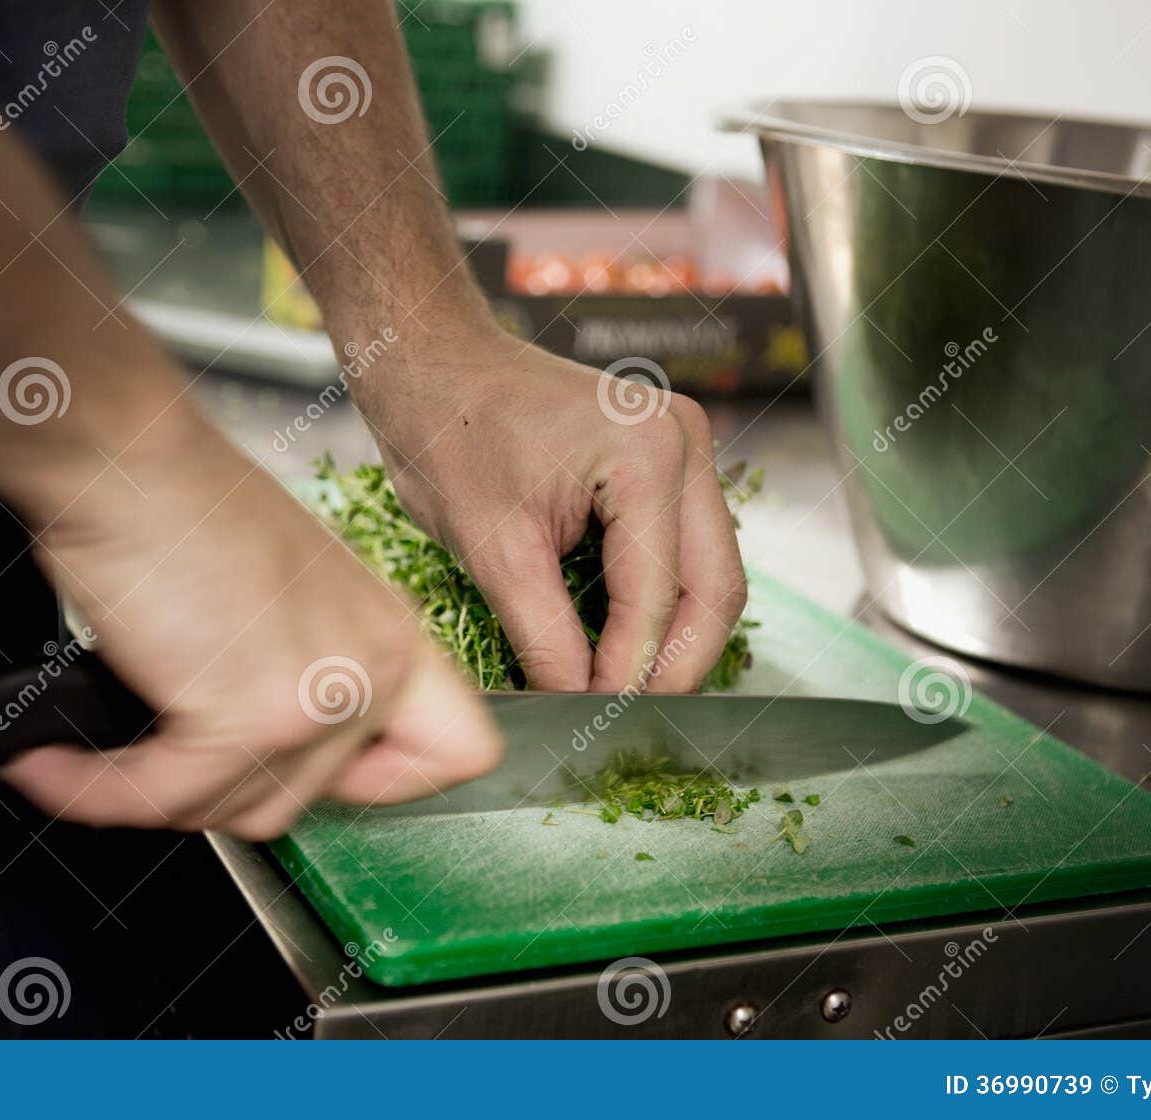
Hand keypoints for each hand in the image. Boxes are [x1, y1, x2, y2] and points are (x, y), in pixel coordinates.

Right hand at [0, 413, 501, 839]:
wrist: (128, 457)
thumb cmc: (183, 506)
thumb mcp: (286, 592)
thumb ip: (307, 671)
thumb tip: (273, 756)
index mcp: (392, 633)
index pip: (457, 755)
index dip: (388, 782)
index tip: (324, 779)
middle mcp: (373, 667)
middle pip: (313, 802)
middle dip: (222, 789)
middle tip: (162, 755)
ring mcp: (320, 697)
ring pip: (236, 812)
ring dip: (151, 795)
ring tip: (97, 755)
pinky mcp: (246, 715)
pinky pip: (164, 798)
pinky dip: (94, 790)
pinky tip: (52, 764)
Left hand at [351, 325, 747, 692]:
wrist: (435, 368)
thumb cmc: (448, 436)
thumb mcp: (493, 552)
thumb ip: (546, 636)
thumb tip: (579, 705)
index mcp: (646, 454)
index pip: (657, 595)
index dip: (629, 671)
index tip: (596, 721)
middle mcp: (685, 442)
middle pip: (715, 587)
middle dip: (675, 663)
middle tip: (627, 719)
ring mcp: (685, 446)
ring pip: (711, 572)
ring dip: (675, 636)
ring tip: (626, 689)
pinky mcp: (668, 459)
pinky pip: (687, 547)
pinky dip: (664, 600)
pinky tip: (626, 641)